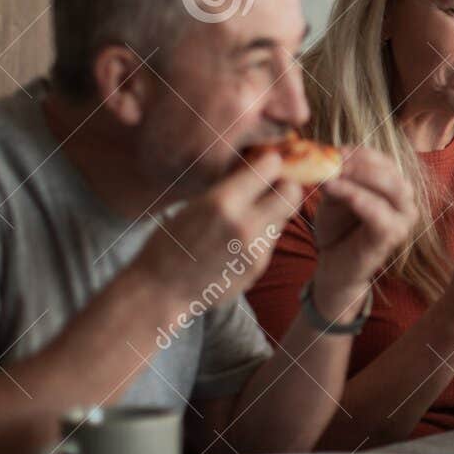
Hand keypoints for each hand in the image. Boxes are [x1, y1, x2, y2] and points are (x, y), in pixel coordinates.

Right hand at [136, 151, 300, 310]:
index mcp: (223, 201)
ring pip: (284, 217)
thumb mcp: (195, 205)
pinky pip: (271, 241)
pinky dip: (261, 236)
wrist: (161, 290)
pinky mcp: (259, 267)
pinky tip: (237, 242)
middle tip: (270, 188)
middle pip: (292, 192)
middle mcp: (245, 224)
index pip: (271, 167)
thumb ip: (229, 189)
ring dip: (272, 212)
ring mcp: (255, 249)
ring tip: (247, 218)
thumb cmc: (170, 243)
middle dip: (284, 186)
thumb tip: (258, 167)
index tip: (265, 165)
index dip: (270, 163)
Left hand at [310, 147, 419, 322]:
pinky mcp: (394, 236)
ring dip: (358, 178)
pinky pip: (379, 212)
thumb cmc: (336, 228)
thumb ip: (338, 177)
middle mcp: (406, 200)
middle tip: (331, 161)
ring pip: (390, 188)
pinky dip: (357, 198)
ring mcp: (404, 219)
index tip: (332, 150)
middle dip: (360, 163)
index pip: (383, 160)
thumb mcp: (334, 195)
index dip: (359, 152)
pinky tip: (335, 190)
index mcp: (395, 185)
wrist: (335, 266)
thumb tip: (330, 157)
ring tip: (329, 177)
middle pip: (390, 170)